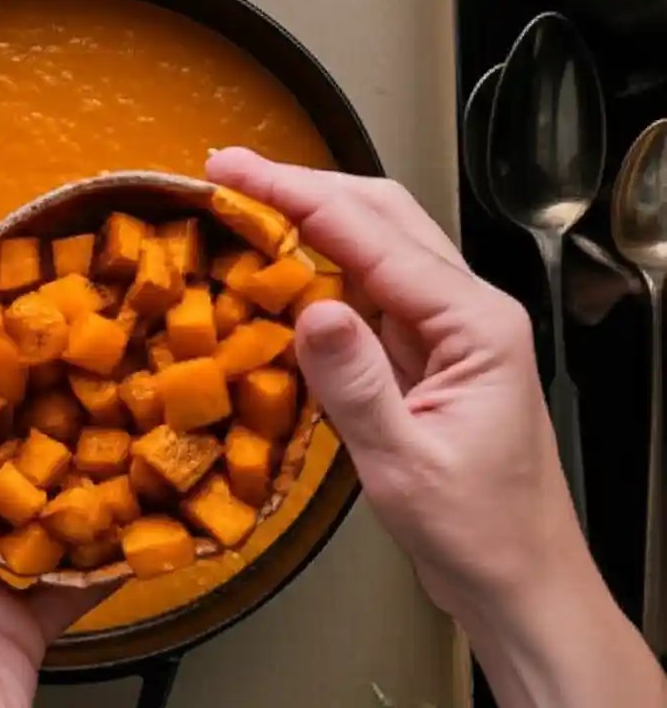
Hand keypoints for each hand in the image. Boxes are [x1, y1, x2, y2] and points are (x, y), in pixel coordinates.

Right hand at [206, 148, 664, 706]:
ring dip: (314, 218)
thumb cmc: (476, 532)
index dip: (299, 196)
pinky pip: (373, 292)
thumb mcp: (404, 467)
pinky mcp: (430, 354)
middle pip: (384, 217)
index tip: (237, 171)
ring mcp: (451, 330)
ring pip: (379, 246)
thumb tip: (311, 310)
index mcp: (474, 325)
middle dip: (305, 186)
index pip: (375, 238)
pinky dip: (325, 268)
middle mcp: (468, 311)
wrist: (519, 579)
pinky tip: (286, 265)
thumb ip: (357, 385)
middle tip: (230, 171)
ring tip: (248, 202)